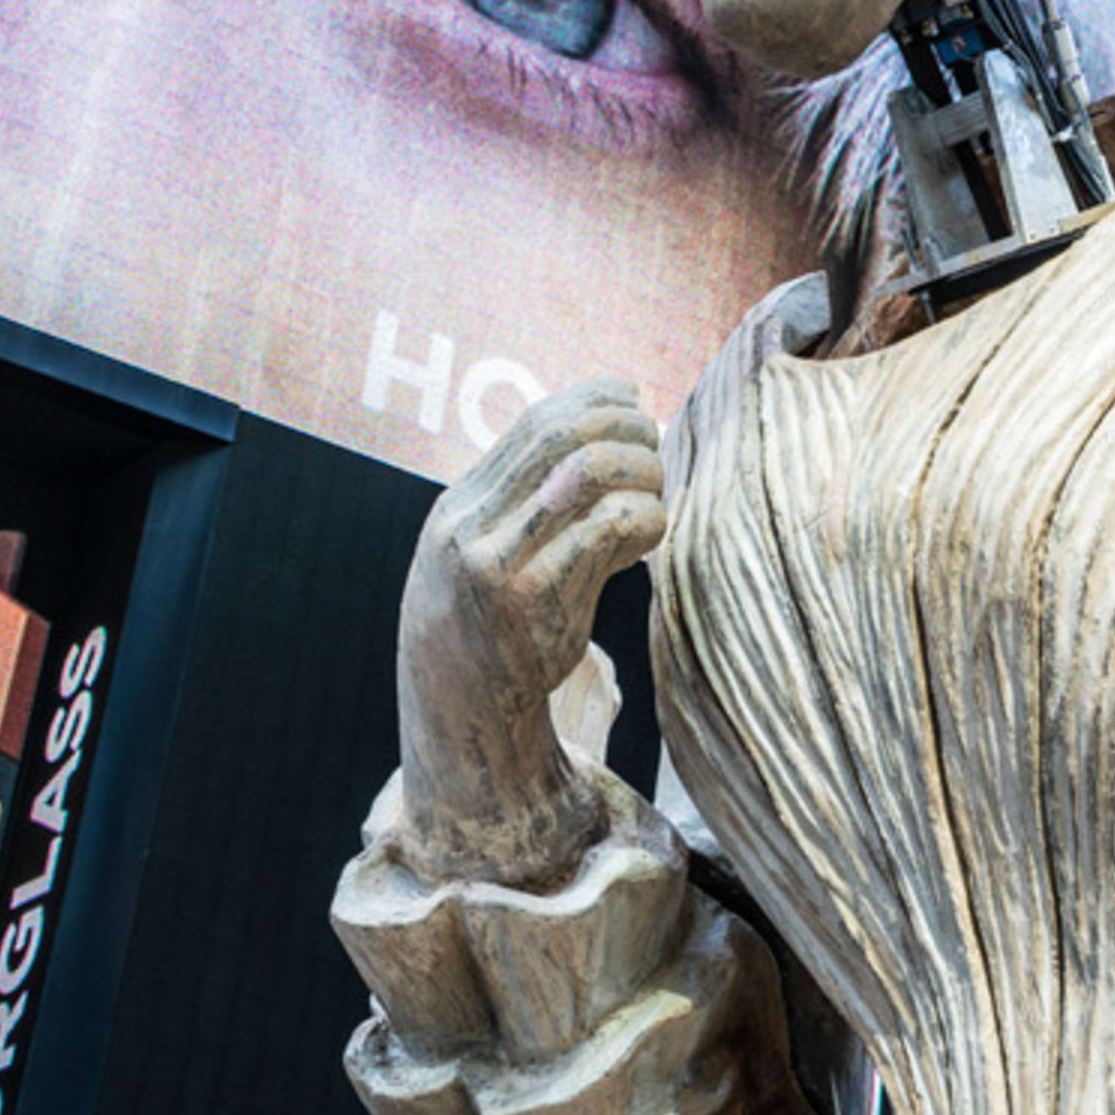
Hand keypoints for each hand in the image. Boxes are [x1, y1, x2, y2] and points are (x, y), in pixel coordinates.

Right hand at [392, 378, 665, 885]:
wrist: (459, 716)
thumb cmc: (489, 629)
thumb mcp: (486, 555)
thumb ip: (528, 505)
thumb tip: (610, 439)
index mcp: (459, 507)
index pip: (534, 422)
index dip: (593, 399)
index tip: (631, 398)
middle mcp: (471, 527)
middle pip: (563, 437)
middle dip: (625, 429)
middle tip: (655, 447)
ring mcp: (499, 565)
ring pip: (590, 472)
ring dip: (641, 472)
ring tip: (653, 496)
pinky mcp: (535, 603)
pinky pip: (608, 529)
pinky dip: (645, 518)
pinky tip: (648, 536)